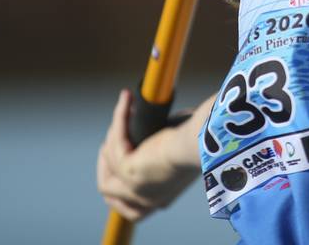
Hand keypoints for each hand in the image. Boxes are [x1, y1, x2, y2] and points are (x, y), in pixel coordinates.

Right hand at [97, 88, 201, 220]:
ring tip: (125, 110)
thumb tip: (152, 124)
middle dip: (105, 164)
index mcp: (162, 199)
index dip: (119, 187)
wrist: (203, 145)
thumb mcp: (178, 151)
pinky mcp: (128, 170)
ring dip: (112, 136)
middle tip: (112, 136)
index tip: (118, 159)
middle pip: (109, 192)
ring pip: (108, 164)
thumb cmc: (201, 143)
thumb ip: (163, 148)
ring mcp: (135, 189)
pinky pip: (115, 142)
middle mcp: (147, 201)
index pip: (132, 208)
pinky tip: (126, 100)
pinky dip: (119, 119)